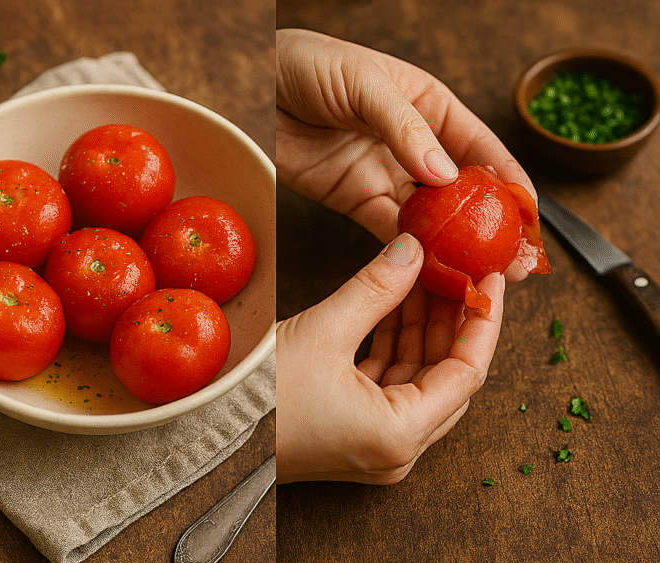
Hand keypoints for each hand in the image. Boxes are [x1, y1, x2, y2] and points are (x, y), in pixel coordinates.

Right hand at [276, 232, 504, 484]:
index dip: (483, 320)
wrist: (206, 433)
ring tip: (425, 275)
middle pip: (449, 379)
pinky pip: (392, 390)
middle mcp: (396, 452)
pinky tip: (395, 304)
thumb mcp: (324, 330)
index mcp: (399, 435)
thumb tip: (413, 249)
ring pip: (420, 382)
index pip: (468, 373)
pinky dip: (395, 348)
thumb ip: (378, 287)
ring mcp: (376, 449)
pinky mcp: (355, 438)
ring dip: (422, 330)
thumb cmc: (258, 398)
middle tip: (459, 271)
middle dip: (454, 321)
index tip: (487, 278)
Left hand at [277, 27, 533, 279]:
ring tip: (485, 275)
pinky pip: (392, 233)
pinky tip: (435, 273)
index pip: (479, 146)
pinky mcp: (357, 202)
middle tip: (517, 259)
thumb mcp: (364, 83)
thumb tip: (444, 173)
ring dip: (458, 248)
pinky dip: (413, 254)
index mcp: (428, 105)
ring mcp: (387, 175)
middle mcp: (414, 144)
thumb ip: (404, 126)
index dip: (507, 180)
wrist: (253, 87)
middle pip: (462, 191)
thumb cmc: (307, 64)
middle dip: (491, 226)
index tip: (530, 213)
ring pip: (432, 218)